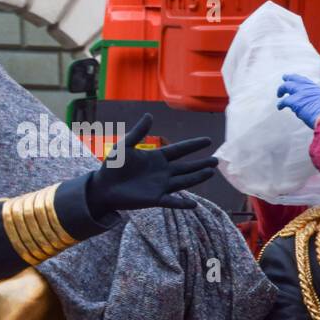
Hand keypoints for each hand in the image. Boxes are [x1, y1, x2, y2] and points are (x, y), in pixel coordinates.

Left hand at [85, 113, 214, 214]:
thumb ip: (138, 133)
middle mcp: (163, 171)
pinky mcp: (156, 199)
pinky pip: (172, 201)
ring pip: (184, 181)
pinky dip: (182, 203)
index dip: (193, 145)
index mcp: (157, 158)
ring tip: (211, 173)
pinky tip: (194, 204)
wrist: (103, 186)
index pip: (180, 150)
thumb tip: (149, 115)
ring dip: (197, 178)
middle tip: (217, 160)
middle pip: (187, 167)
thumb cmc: (112, 165)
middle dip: (202, 164)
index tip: (208, 140)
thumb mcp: (124, 146)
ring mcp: (161, 186)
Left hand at [276, 74, 319, 127]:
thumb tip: (311, 105)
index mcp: (315, 88)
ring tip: (279, 94)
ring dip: (281, 90)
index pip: (304, 80)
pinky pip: (284, 101)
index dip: (297, 79)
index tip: (294, 78)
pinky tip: (280, 107)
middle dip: (288, 79)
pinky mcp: (295, 101)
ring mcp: (300, 93)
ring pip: (286, 86)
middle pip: (294, 79)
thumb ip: (317, 100)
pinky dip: (281, 104)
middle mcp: (307, 88)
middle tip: (284, 79)